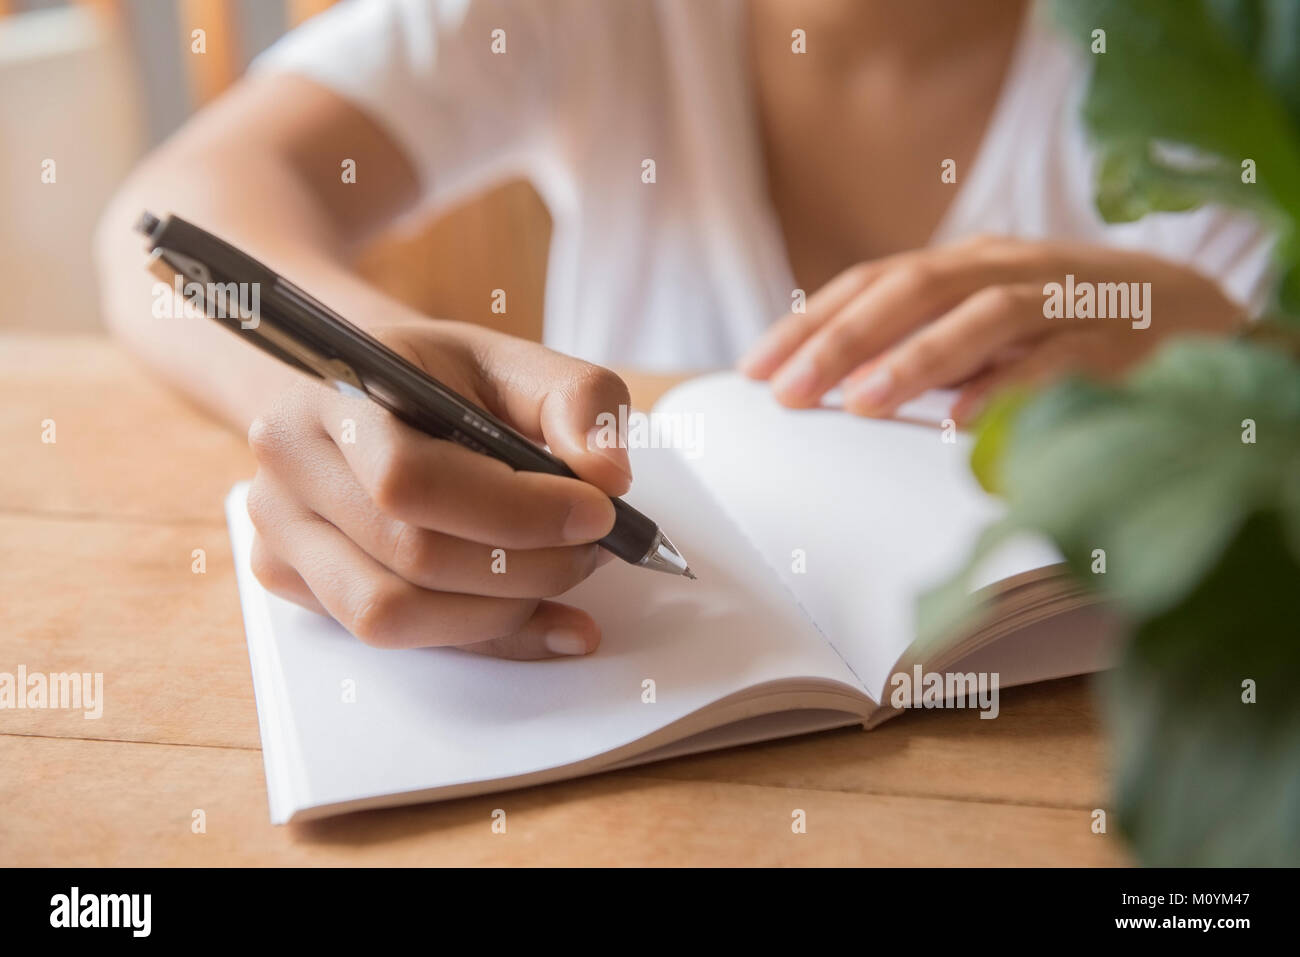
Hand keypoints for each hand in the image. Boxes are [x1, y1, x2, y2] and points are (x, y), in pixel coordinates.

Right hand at [245, 319, 632, 658]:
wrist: (369, 398)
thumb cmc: (439, 380)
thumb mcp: (514, 362)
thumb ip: (578, 401)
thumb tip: (608, 476)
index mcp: (333, 394)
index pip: (411, 479)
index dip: (514, 510)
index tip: (596, 513)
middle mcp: (288, 467)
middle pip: (410, 555)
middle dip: (526, 564)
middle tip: (593, 550)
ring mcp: (280, 533)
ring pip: (393, 615)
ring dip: (502, 611)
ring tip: (563, 576)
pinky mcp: (294, 585)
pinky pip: (397, 641)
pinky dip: (486, 639)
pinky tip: (544, 620)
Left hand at [738, 235, 1246, 422]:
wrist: (1199, 315)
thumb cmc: (1065, 329)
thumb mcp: (982, 329)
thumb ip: (918, 346)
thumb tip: (827, 388)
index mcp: (968, 264)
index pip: (875, 281)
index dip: (811, 322)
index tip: (755, 371)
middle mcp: (1012, 268)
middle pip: (917, 288)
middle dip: (844, 339)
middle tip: (789, 392)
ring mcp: (1069, 298)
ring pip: (986, 315)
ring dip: (919, 358)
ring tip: (861, 401)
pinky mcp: (1125, 341)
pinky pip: (1062, 360)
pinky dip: (1012, 388)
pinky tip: (963, 424)